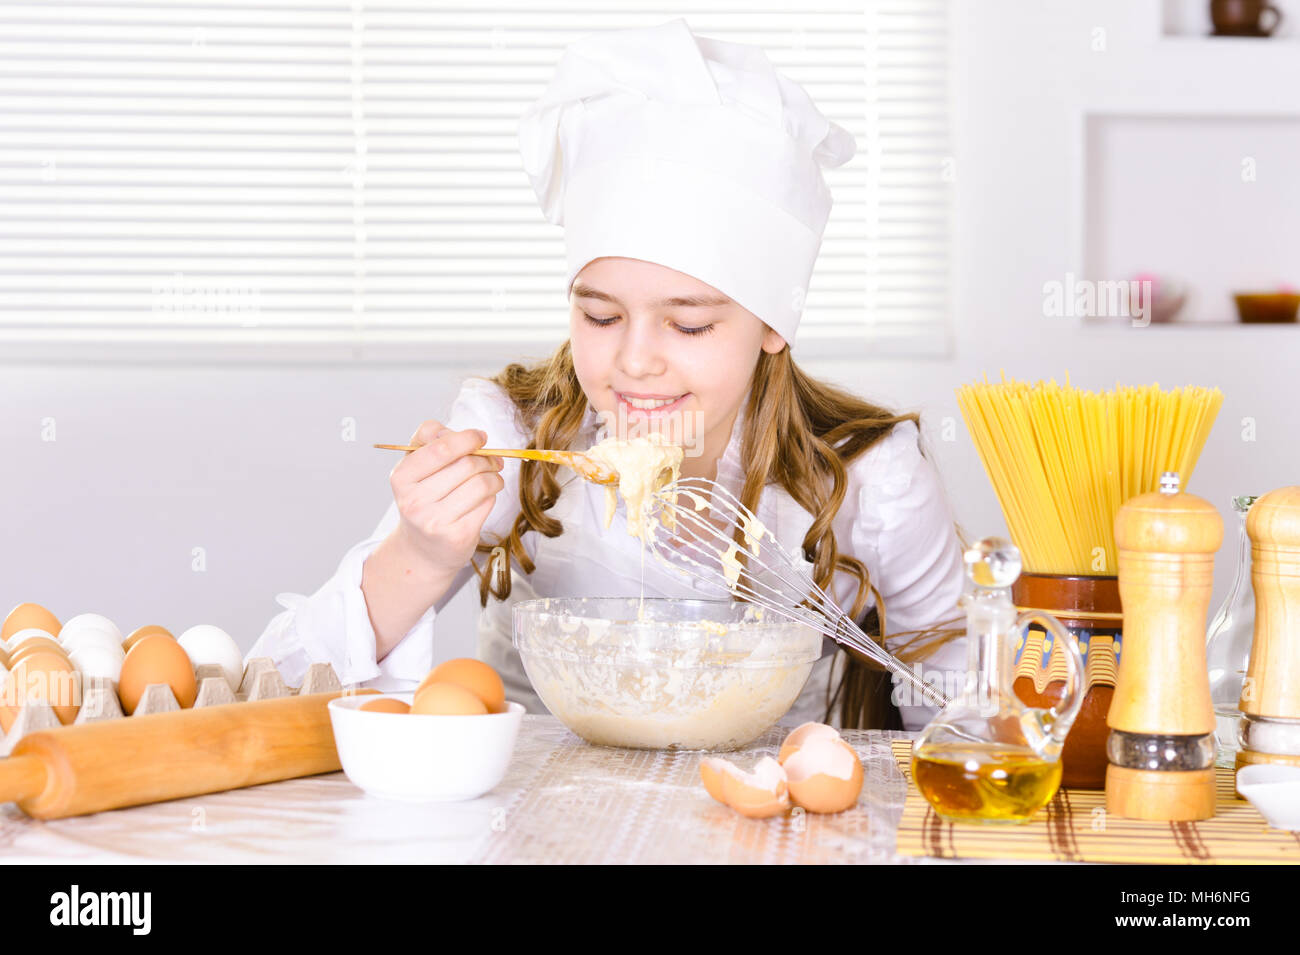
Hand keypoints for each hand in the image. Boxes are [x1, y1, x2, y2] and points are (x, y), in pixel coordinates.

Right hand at [387, 420, 505, 575]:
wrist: (423, 549)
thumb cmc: (424, 498)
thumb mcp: (415, 466)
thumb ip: (430, 438)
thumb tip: (464, 434)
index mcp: (401, 477)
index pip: (441, 448)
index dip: (467, 438)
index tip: (480, 437)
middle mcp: (414, 501)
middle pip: (467, 465)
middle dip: (487, 458)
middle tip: (493, 460)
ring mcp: (434, 521)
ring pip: (481, 484)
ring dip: (494, 477)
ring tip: (492, 479)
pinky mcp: (457, 536)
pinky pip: (487, 504)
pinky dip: (491, 497)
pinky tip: (484, 499)